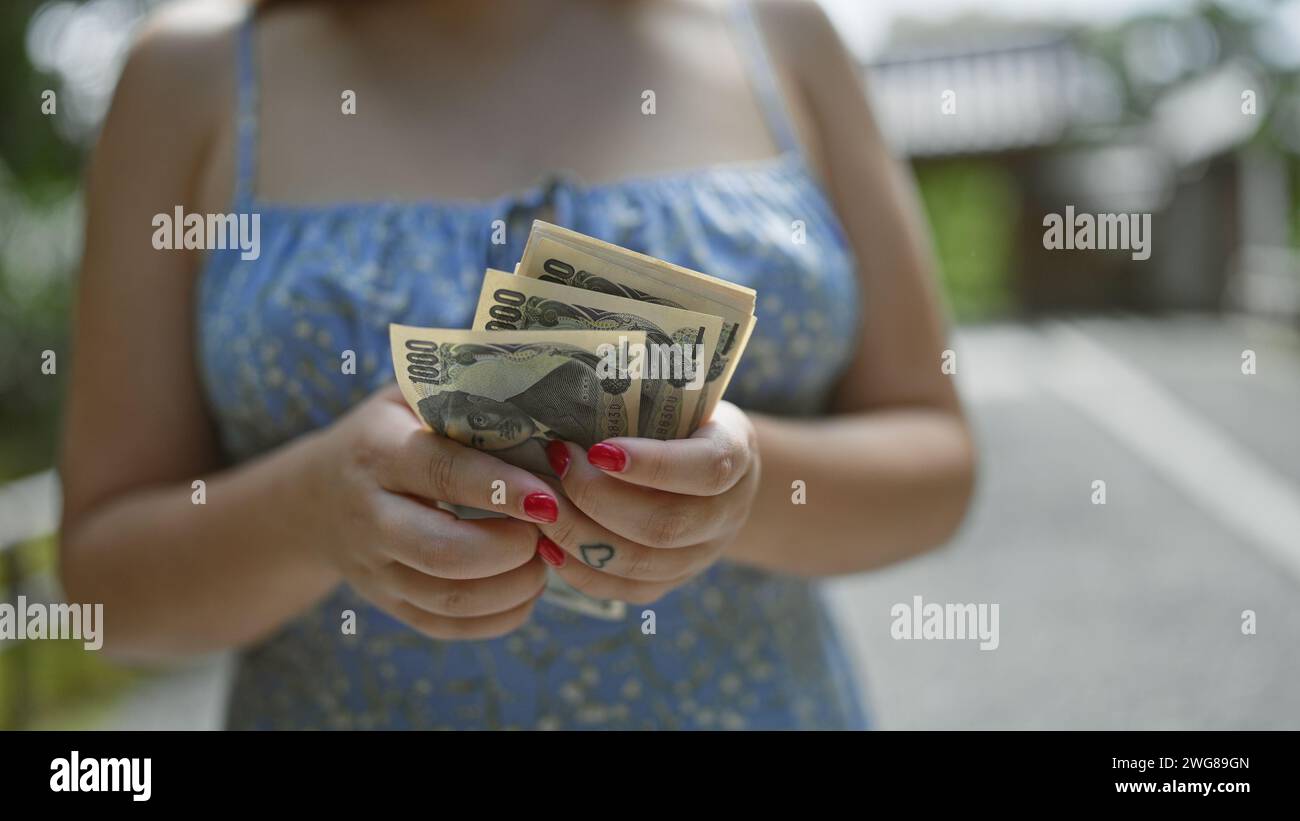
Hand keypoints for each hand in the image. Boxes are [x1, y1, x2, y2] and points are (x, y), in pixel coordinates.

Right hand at [298, 385, 558, 638]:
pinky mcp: (390, 604)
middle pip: (442, 551)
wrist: (317, 496)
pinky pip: (448, 627)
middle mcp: (370, 515)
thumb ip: (467, 389)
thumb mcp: (413, 396)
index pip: (442, 472)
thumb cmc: (394, 432)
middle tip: (549, 529)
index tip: (550, 498)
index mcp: (378, 450)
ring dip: (514, 586)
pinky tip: (527, 587)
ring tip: (546, 556)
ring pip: (449, 600)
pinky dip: (501, 617)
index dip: (501, 488)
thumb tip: (547, 377)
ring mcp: (376, 569)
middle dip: (510, 548)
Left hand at [535, 401, 760, 603]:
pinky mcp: (670, 582)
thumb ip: (646, 396)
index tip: (598, 448)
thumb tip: (571, 388)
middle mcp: (726, 513)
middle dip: (598, 498)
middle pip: (665, 525)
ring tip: (540, 503)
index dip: (652, 465)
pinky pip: (623, 590)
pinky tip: (546, 543)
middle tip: (557, 462)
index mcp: (736, 454)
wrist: (713, 467)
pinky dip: (579, 569)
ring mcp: (701, 555)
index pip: (705, 470)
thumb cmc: (682, 416)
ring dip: (579, 535)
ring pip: (640, 565)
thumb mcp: (681, 394)